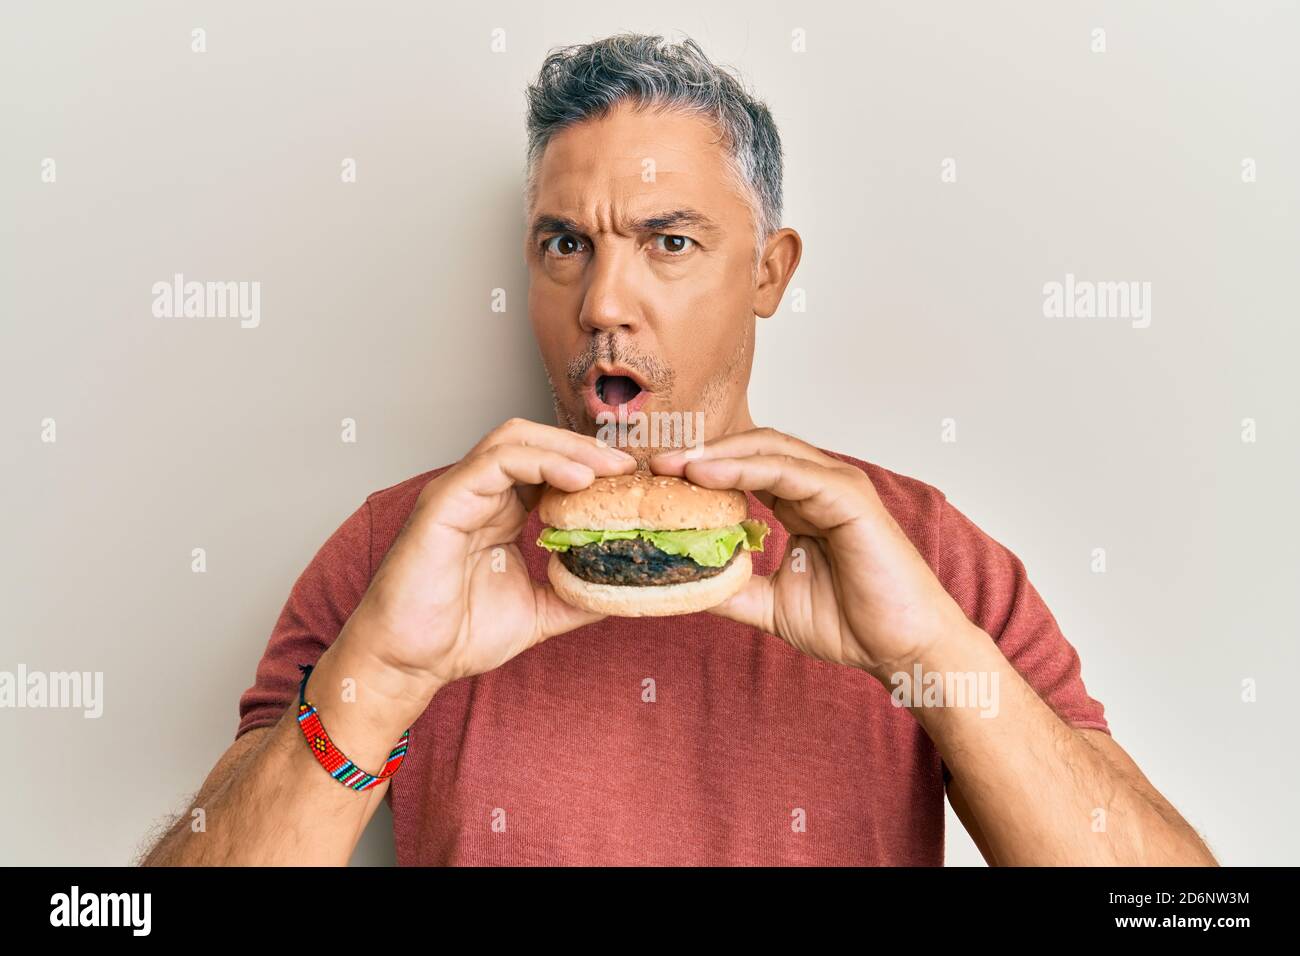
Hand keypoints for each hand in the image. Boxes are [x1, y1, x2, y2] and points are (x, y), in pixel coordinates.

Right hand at [347, 418, 636, 690]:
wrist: (410, 662)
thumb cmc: (459, 635)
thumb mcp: (540, 612)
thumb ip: (578, 594)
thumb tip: (625, 589)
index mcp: (501, 511)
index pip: (549, 465)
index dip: (592, 465)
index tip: (632, 482)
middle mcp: (479, 493)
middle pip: (535, 440)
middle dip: (585, 447)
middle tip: (629, 467)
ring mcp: (459, 492)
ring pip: (515, 439)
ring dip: (568, 447)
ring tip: (608, 468)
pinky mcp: (443, 502)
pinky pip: (495, 462)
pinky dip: (540, 461)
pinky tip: (576, 478)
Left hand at [650, 428, 974, 679]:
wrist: (904, 649)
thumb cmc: (854, 624)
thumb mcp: (771, 605)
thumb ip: (731, 589)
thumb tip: (680, 586)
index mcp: (802, 504)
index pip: (744, 469)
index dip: (698, 469)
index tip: (654, 483)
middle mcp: (819, 486)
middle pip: (751, 449)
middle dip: (699, 453)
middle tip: (651, 466)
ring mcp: (837, 486)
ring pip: (767, 451)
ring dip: (715, 454)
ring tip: (671, 466)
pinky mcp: (849, 498)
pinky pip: (789, 472)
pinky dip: (745, 468)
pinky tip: (707, 474)